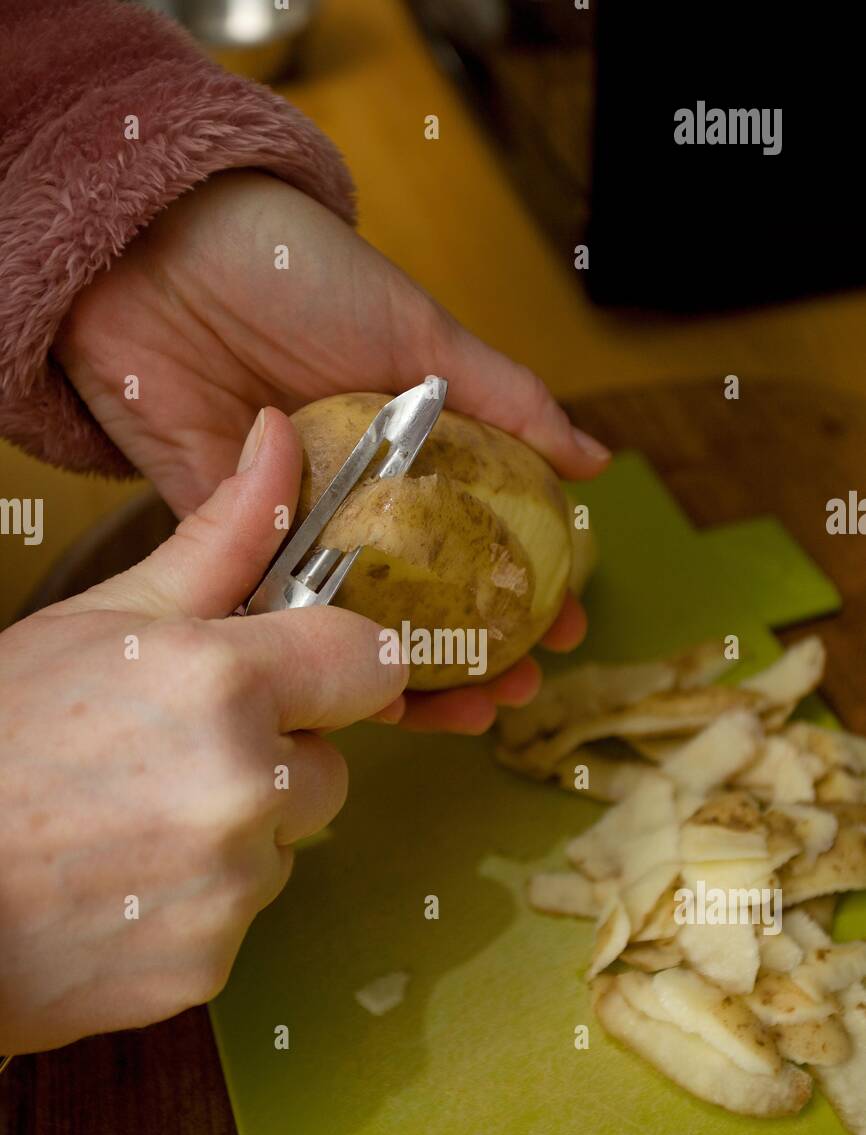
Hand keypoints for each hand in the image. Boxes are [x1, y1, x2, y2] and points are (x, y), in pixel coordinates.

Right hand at [0, 409, 405, 1053]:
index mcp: (225, 680)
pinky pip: (241, 916)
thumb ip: (217, 542)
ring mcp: (231, 885)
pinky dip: (198, 904)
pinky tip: (120, 882)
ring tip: (130, 822)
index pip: (373, 665)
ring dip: (234, 833)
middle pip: (328, 767)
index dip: (336, 668)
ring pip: (284, 845)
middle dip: (273, 757)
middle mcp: (247, 785)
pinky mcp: (210, 962)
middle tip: (171, 754)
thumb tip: (279, 442)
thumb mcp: (98, 618)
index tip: (304, 675)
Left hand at [54, 170, 608, 732]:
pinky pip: (278, 611)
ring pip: (356, 618)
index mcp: (402, 451)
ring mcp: (290, 524)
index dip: (522, 586)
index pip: (476, 535)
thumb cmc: (298, 274)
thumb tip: (593, 460)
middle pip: (421, 594)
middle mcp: (352, 497)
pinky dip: (318, 651)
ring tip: (463, 708)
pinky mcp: (222, 540)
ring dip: (405, 669)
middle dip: (476, 652)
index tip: (565, 627)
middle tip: (521, 687)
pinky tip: (367, 686)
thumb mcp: (419, 333)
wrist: (162, 255)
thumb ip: (505, 401)